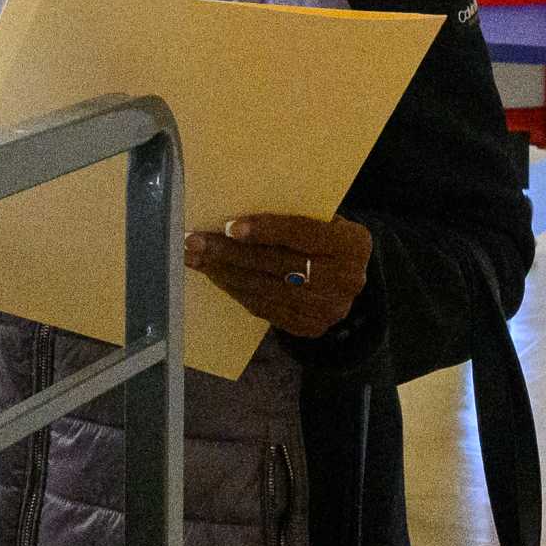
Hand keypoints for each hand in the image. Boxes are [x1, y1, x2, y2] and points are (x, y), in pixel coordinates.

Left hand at [184, 213, 370, 337]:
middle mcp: (345, 279)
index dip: (265, 230)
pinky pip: (265, 308)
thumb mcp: (324, 219)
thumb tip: (236, 218)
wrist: (350, 276)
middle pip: (277, 264)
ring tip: (196, 259)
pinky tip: (217, 277)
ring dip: (224, 273)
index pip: (302, 234)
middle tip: (194, 242)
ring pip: (266, 289)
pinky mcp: (310, 327)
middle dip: (229, 252)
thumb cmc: (326, 236)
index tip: (228, 227)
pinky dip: (237, 291)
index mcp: (352, 244)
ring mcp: (328, 308)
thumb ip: (294, 217)